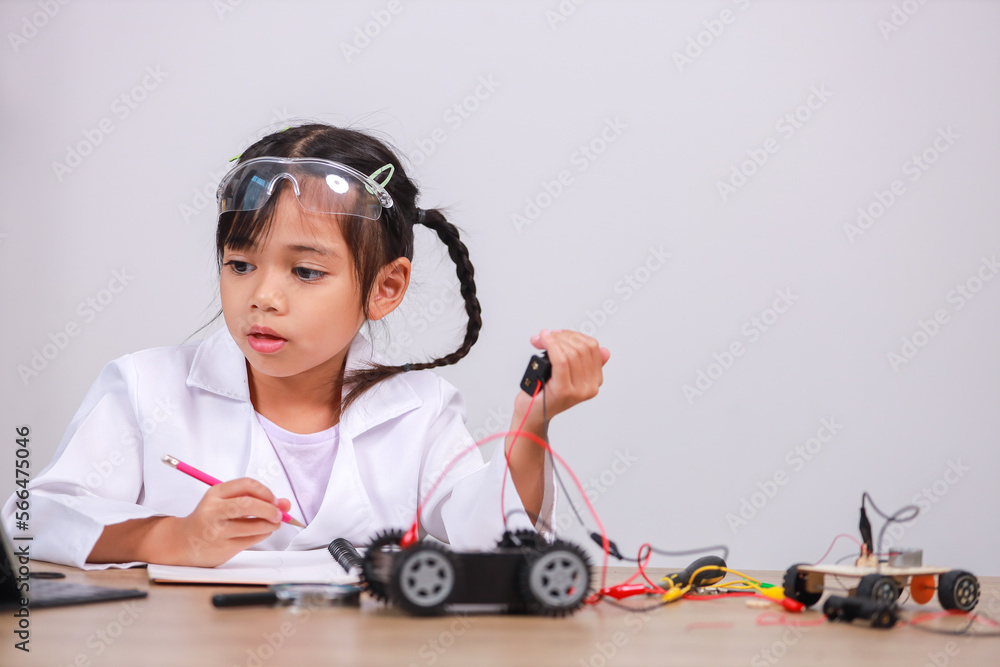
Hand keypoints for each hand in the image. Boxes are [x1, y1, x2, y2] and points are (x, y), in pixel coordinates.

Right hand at [161, 478, 291, 566]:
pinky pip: (251, 540)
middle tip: (279, 513)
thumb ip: (255, 499)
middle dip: (270, 508)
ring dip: (271, 524)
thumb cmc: (210, 519)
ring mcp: (218, 530)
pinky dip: (263, 534)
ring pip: (253, 525)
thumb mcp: (227, 502)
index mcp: (215, 493)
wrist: (183, 542)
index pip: (246, 484)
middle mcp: (214, 510)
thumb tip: (285, 503)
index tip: (273, 499)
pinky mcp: (223, 547)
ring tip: (274, 523)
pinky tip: (263, 532)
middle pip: (248, 504)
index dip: (265, 491)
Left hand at [514, 329, 610, 421]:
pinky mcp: (564, 390)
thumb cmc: (544, 393)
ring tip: (541, 340)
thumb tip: (603, 350)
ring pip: (571, 352)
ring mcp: (578, 390)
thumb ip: (581, 361)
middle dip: (561, 336)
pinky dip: (551, 346)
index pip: (592, 347)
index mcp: (594, 380)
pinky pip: (561, 360)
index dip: (573, 335)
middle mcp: (590, 387)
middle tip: (545, 337)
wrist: (531, 414)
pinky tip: (543, 341)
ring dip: (554, 340)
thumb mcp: (566, 373)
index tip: (557, 334)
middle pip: (581, 348)